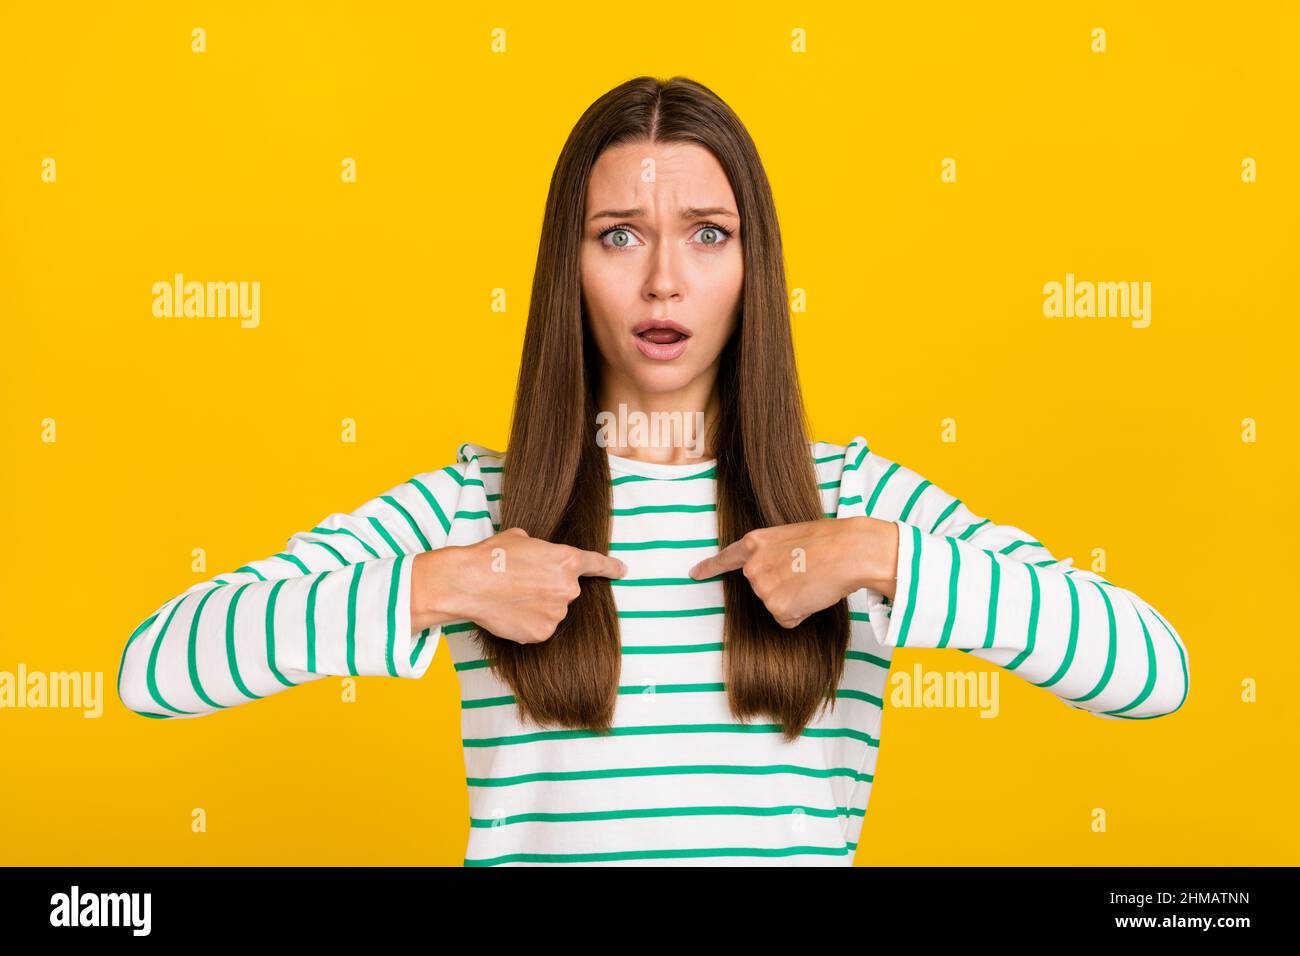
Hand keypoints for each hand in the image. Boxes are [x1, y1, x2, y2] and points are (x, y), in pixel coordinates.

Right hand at [414, 527, 626, 643]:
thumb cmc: (491, 556)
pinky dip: (527, 623)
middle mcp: (568, 588)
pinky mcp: (542, 633)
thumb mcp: (522, 539)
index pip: (597, 564)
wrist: (469, 583)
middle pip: (566, 591)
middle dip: (549, 588)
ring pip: (552, 611)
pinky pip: (540, 628)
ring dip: (538, 606)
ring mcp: (557, 613)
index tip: (622, 571)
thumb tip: (537, 559)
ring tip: (510, 597)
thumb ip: (541, 551)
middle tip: (522, 583)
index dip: (611, 568)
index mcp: (566, 560)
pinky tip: (509, 612)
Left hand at [686, 516, 898, 627]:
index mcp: (755, 543)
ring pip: (776, 606)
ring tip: (813, 579)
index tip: (694, 574)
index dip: (710, 567)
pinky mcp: (777, 608)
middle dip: (782, 586)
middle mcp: (752, 567)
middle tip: (806, 570)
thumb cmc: (829, 541)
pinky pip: (788, 619)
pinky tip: (813, 594)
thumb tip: (779, 577)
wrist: (849, 551)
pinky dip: (802, 613)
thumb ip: (773, 554)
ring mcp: (762, 588)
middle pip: (761, 589)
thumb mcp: (790, 537)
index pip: (727, 558)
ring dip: (795, 600)